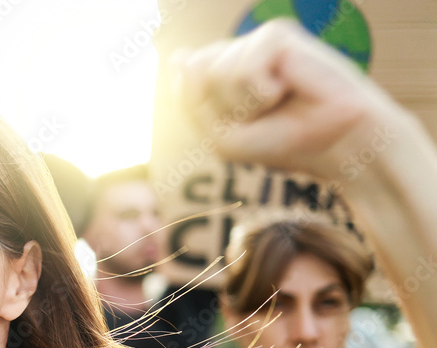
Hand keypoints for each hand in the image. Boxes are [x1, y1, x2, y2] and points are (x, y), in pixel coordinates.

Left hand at [172, 18, 397, 183]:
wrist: (337, 144)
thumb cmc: (281, 141)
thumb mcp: (221, 136)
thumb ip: (190, 100)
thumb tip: (181, 56)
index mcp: (221, 70)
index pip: (183, 81)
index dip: (206, 111)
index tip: (242, 123)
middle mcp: (237, 49)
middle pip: (194, 76)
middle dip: (223, 108)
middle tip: (262, 115)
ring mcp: (256, 39)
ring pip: (215, 73)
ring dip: (244, 104)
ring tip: (277, 103)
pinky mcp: (276, 34)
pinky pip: (243, 70)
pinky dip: (261, 93)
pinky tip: (287, 89)